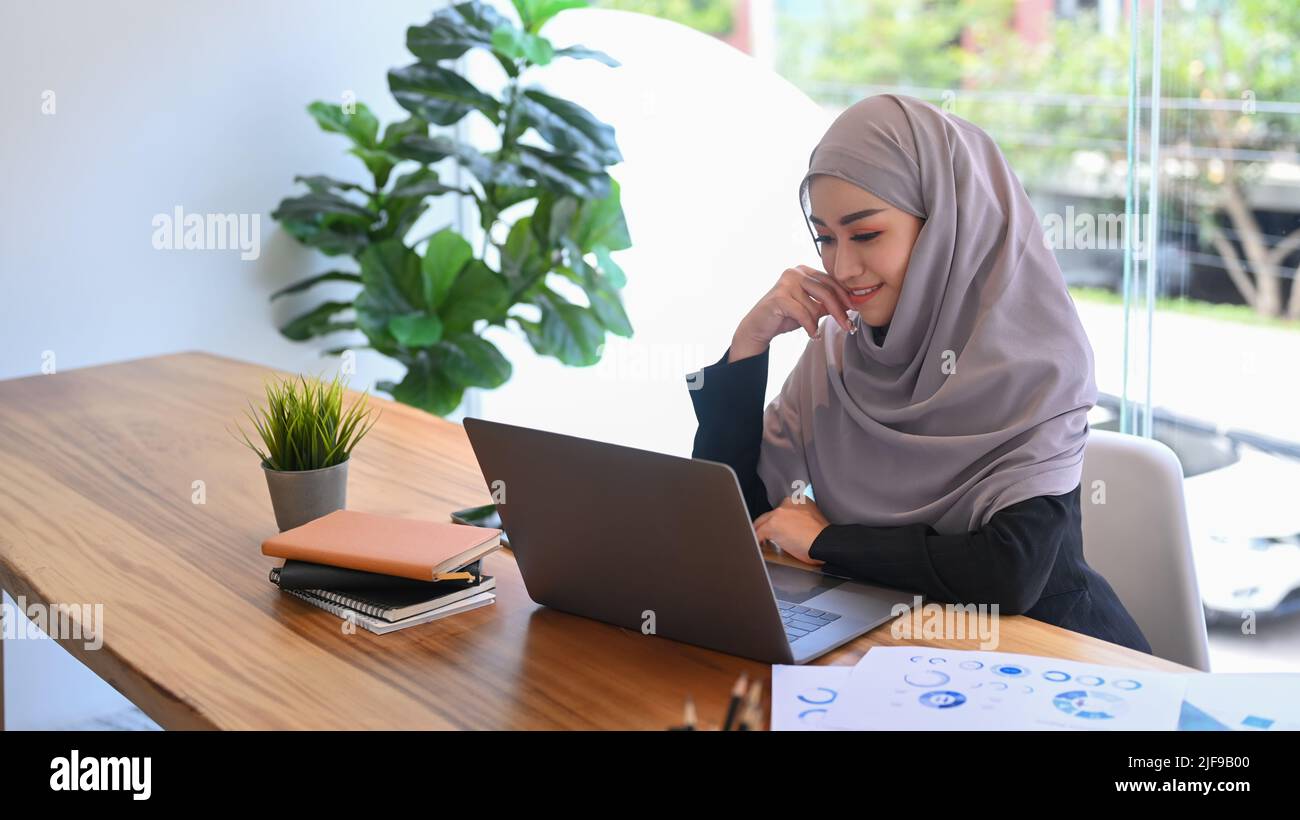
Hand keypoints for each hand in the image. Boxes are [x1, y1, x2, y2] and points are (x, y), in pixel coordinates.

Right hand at [729, 265, 853, 361]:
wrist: (759, 326)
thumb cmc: (785, 316)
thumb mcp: (810, 308)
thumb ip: (826, 304)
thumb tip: (850, 305)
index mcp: (804, 270)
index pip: (831, 281)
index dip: (844, 296)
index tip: (855, 310)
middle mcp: (795, 272)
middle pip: (826, 291)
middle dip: (839, 311)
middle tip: (848, 326)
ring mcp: (786, 282)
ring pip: (814, 306)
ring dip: (816, 322)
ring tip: (813, 331)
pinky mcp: (779, 296)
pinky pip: (803, 314)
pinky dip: (810, 326)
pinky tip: (812, 334)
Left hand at [754, 496, 828, 565]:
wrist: (825, 542)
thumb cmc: (823, 537)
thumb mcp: (814, 520)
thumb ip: (801, 518)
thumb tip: (793, 529)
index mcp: (799, 500)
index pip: (782, 510)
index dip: (779, 521)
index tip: (779, 528)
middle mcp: (788, 503)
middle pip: (770, 515)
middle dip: (767, 525)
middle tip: (767, 536)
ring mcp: (779, 514)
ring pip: (761, 523)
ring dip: (761, 532)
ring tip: (762, 542)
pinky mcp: (772, 525)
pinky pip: (758, 533)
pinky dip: (757, 540)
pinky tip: (760, 546)